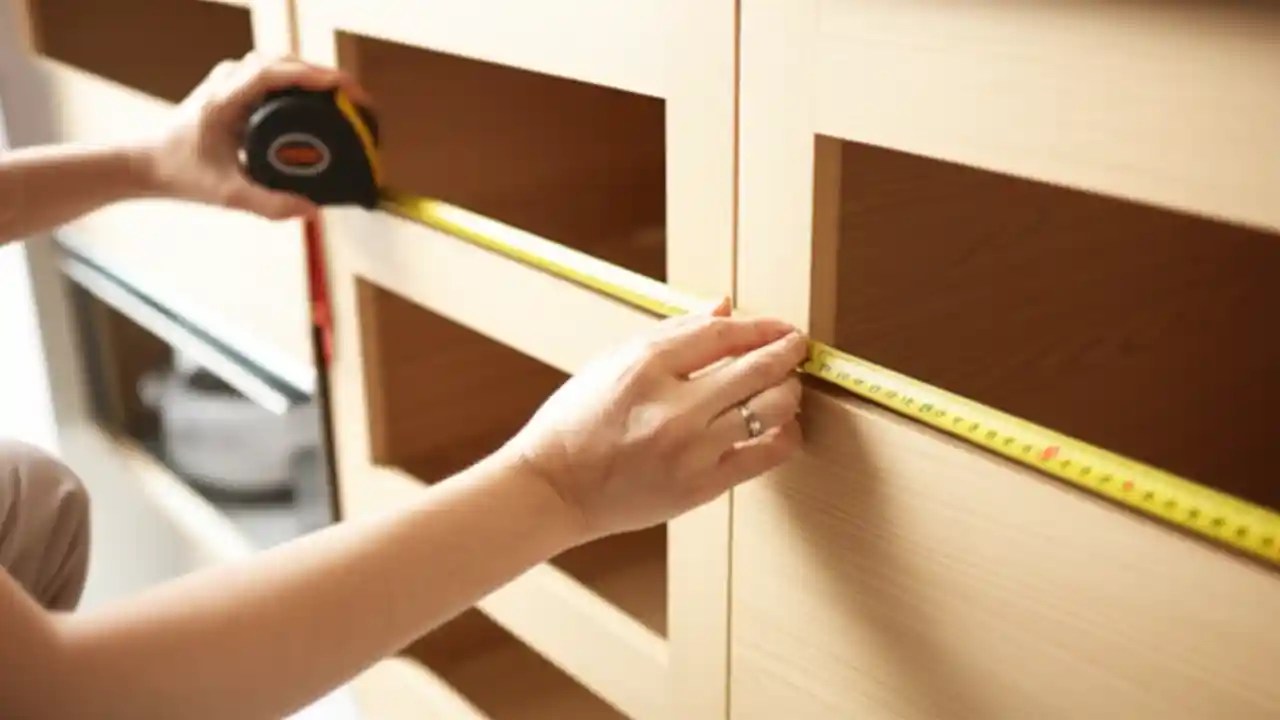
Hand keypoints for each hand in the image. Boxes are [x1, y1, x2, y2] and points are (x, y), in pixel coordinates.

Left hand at [140, 51, 371, 219]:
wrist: (147, 164)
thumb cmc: (180, 172)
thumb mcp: (226, 194)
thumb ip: (269, 205)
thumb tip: (311, 210)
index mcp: (225, 98)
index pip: (275, 72)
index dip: (315, 76)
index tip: (345, 89)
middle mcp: (229, 81)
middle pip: (285, 62)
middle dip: (325, 76)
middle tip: (356, 100)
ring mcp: (231, 81)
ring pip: (281, 65)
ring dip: (314, 77)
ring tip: (344, 100)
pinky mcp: (235, 88)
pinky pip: (274, 76)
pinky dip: (300, 83)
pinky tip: (319, 102)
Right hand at [502, 299, 807, 540]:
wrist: (554, 488)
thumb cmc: (577, 420)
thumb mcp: (611, 360)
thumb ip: (672, 332)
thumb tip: (724, 306)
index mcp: (643, 367)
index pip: (721, 334)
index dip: (760, 326)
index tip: (778, 326)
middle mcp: (670, 407)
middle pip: (756, 368)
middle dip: (787, 352)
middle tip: (798, 346)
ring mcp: (689, 450)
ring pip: (770, 409)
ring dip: (790, 390)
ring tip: (788, 384)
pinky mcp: (700, 487)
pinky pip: (766, 455)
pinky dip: (786, 434)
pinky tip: (784, 425)